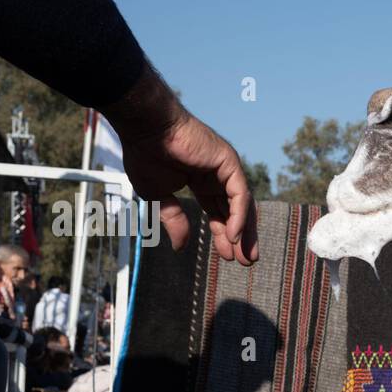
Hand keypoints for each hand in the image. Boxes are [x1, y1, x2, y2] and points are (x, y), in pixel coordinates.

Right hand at [106, 63, 256, 265]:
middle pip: (235, 211)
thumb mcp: (158, 197)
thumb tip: (181, 248)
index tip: (228, 258)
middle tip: (247, 262)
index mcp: (201, 181)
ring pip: (242, 205)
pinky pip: (239, 194)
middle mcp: (217, 175)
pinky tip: (233, 236)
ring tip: (246, 256)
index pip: (218, 212)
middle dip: (241, 238)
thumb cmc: (145, 155)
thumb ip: (174, 220)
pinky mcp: (229, 162)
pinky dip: (238, 216)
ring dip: (245, 232)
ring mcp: (225, 167)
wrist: (144, 129)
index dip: (223, 235)